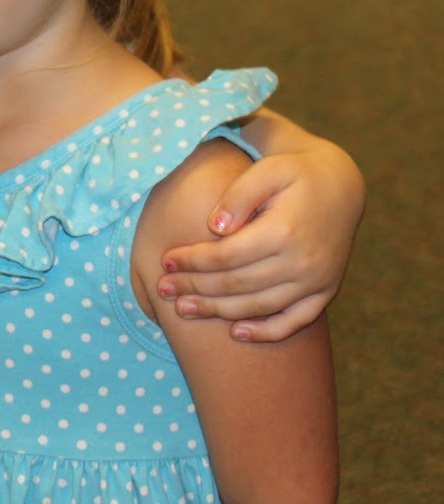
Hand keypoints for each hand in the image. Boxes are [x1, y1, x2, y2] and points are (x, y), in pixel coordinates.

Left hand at [157, 141, 363, 341]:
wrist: (340, 185)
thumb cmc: (293, 173)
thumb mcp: (266, 170)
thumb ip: (238, 195)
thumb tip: (214, 227)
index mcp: (285, 231)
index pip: (227, 256)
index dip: (192, 261)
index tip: (165, 261)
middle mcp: (304, 262)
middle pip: (237, 284)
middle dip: (195, 289)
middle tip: (162, 290)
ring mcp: (318, 281)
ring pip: (259, 306)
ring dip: (218, 311)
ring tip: (182, 310)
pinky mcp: (326, 291)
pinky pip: (295, 320)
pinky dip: (266, 332)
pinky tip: (236, 333)